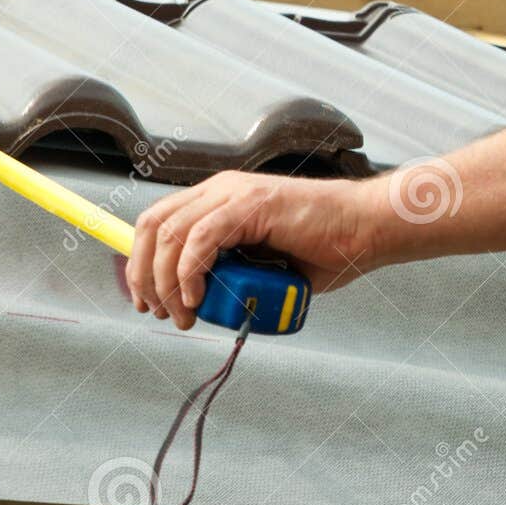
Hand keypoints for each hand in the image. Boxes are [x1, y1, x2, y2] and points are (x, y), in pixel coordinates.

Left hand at [129, 171, 372, 329]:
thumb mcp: (264, 264)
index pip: (159, 223)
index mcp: (220, 199)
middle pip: (153, 226)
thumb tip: (209, 305)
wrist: (365, 228)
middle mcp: (221, 190)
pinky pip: (201, 239)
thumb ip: (234, 274)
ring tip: (184, 314)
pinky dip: (191, 272)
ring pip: (171, 234)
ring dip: (167, 283)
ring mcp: (234, 194)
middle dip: (144, 275)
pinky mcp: (251, 205)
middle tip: (159, 312)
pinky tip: (199, 297)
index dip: (140, 263)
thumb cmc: (326, 247)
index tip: (147, 300)